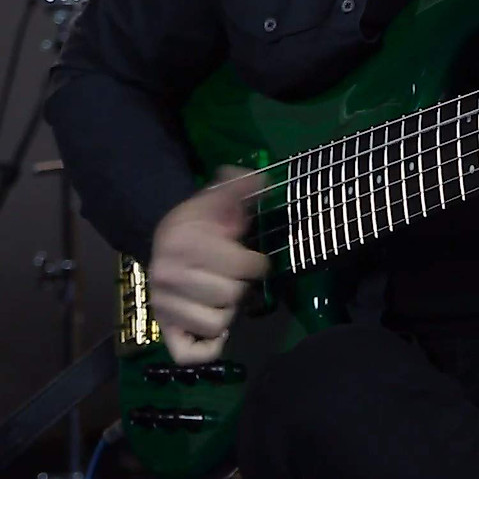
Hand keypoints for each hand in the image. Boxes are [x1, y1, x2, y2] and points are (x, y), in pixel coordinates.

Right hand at [148, 167, 269, 365]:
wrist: (163, 240)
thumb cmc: (198, 223)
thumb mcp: (215, 201)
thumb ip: (239, 187)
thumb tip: (261, 177)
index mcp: (183, 244)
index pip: (242, 266)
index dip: (257, 264)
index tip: (253, 260)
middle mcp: (168, 276)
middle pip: (231, 295)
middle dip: (239, 285)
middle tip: (230, 276)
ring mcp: (164, 306)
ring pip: (217, 323)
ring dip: (227, 312)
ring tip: (221, 297)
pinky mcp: (164, 329)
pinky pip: (189, 354)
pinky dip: (208, 348)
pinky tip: (217, 330)